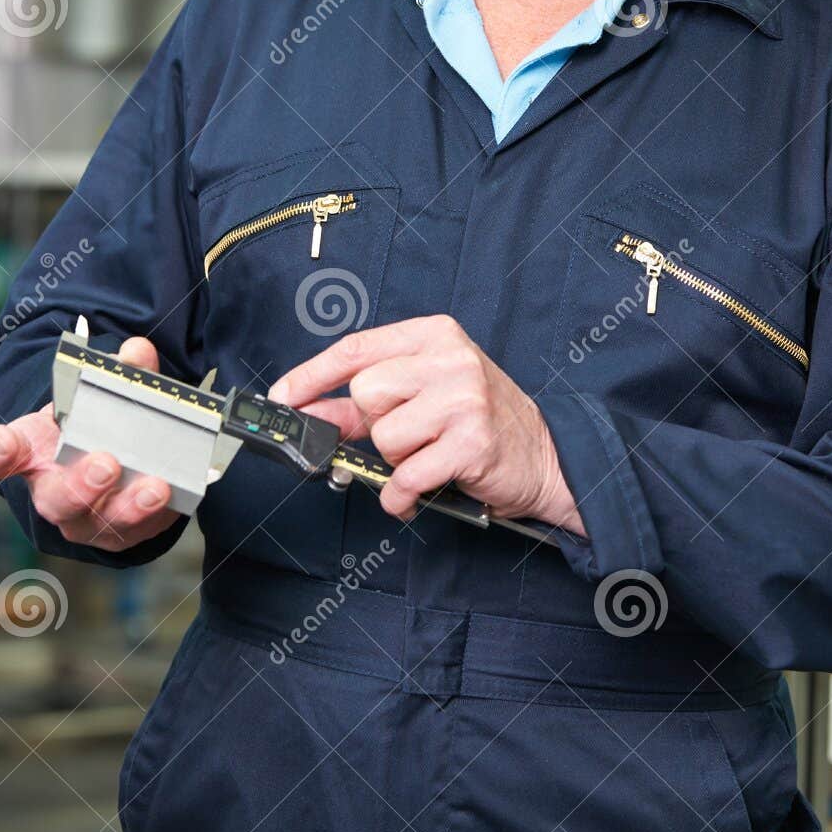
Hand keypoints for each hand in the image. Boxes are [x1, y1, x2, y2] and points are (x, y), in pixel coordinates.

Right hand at [0, 336, 181, 553]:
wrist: (114, 459)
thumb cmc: (93, 425)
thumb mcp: (96, 394)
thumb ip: (116, 371)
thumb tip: (136, 353)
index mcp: (30, 454)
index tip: (6, 442)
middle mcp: (52, 493)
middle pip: (55, 501)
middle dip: (81, 487)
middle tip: (106, 464)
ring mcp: (88, 520)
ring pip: (101, 525)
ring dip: (129, 508)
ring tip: (154, 487)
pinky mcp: (126, 533)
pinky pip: (141, 531)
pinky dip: (159, 515)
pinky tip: (175, 496)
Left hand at [269, 315, 585, 533]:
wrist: (547, 457)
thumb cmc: (481, 423)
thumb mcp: (429, 393)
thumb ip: (369, 401)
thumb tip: (310, 409)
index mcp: (435, 336)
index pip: (357, 348)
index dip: (312, 374)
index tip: (283, 394)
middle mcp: (450, 359)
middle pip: (366, 393)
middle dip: (375, 425)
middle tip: (408, 436)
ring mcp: (463, 399)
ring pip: (384, 436)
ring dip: (396, 460)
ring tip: (428, 456)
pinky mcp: (471, 442)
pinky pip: (405, 476)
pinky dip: (402, 496)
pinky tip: (418, 492)